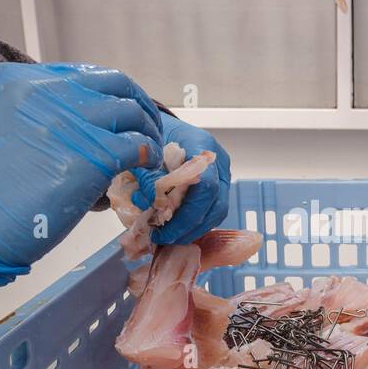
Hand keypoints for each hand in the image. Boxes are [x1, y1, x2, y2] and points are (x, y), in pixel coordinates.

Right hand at [0, 62, 162, 293]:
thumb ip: (36, 117)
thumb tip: (83, 129)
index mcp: (16, 79)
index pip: (82, 75)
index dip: (109, 95)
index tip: (120, 114)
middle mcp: (43, 91)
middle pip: (114, 84)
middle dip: (138, 105)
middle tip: (146, 128)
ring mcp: (67, 122)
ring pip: (130, 113)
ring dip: (146, 132)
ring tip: (146, 153)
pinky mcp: (87, 157)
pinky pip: (135, 147)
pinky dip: (146, 156)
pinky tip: (143, 169)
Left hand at [130, 112, 231, 244]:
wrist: (162, 128)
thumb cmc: (154, 137)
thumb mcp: (146, 153)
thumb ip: (148, 177)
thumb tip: (148, 204)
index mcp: (201, 146)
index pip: (205, 186)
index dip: (187, 215)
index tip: (164, 230)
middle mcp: (217, 161)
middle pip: (216, 205)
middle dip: (190, 228)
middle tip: (164, 239)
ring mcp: (221, 173)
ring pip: (217, 211)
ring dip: (193, 229)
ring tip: (169, 236)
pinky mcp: (219, 184)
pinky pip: (213, 210)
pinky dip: (195, 223)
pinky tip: (177, 227)